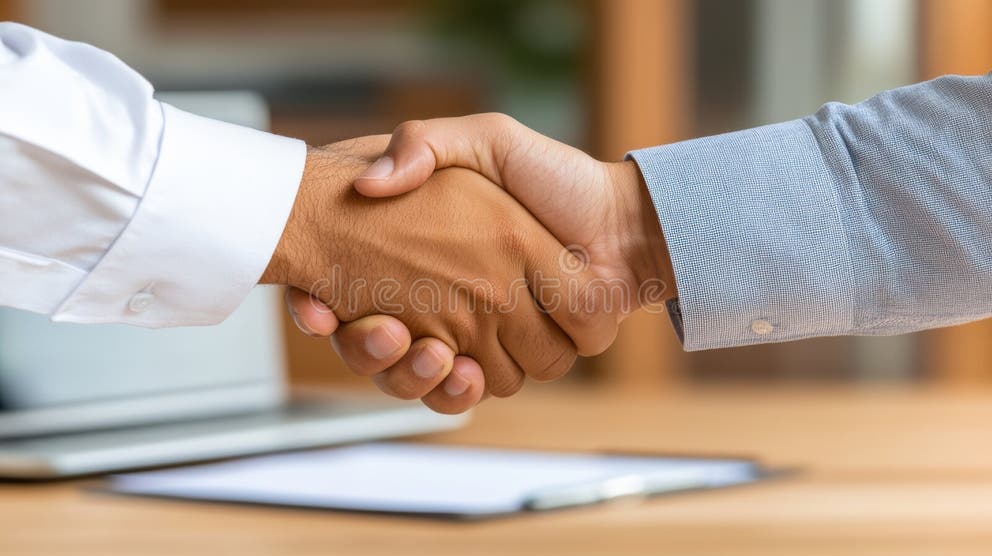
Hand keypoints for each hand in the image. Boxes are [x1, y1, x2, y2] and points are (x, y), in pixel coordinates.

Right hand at [266, 135, 618, 411]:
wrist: (617, 222)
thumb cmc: (553, 177)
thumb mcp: (485, 140)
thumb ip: (426, 143)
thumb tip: (368, 183)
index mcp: (424, 254)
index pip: (346, 291)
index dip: (319, 306)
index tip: (319, 309)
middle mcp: (440, 300)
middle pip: (373, 347)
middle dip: (369, 350)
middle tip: (383, 329)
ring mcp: (470, 334)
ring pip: (412, 376)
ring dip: (410, 373)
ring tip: (425, 348)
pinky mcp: (502, 360)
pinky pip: (461, 393)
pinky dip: (454, 391)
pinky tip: (460, 369)